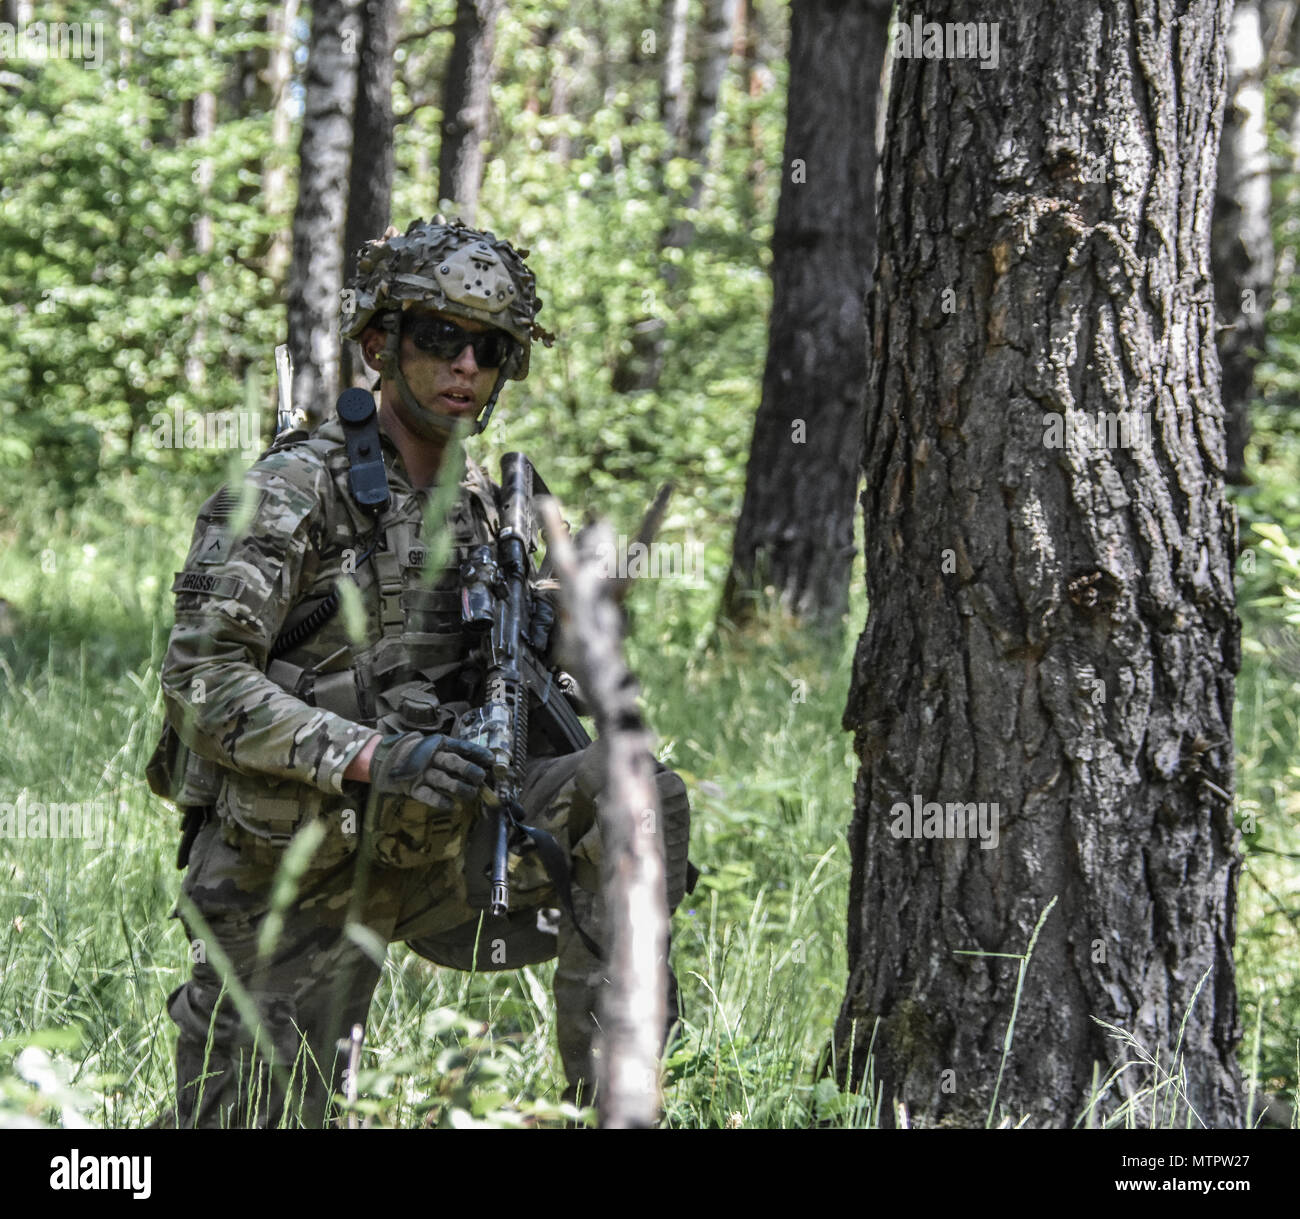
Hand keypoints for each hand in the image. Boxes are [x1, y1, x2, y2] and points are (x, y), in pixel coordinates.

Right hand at [368, 731, 493, 814]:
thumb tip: (481, 762)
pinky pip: (427, 794)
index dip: (476, 753)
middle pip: (452, 762)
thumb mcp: (434, 746)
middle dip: (468, 769)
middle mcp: (431, 757)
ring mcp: (421, 772)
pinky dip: (439, 800)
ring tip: (471, 794)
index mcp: (439, 744)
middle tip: (481, 777)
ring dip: (458, 787)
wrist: (385, 757)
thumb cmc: (418, 753)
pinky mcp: (413, 786)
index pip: (461, 747)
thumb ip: (453, 752)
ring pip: (442, 779)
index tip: (491, 759)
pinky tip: (452, 805)